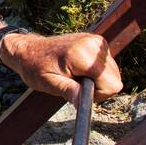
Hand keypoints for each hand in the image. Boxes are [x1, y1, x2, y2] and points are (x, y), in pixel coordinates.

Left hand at [1, 31, 122, 103]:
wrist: (30, 49)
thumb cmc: (35, 67)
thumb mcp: (48, 83)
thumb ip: (68, 91)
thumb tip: (82, 103)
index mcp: (81, 54)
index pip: (111, 84)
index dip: (98, 94)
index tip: (79, 91)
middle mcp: (93, 44)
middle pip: (115, 80)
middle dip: (98, 88)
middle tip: (75, 84)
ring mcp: (96, 41)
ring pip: (113, 74)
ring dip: (97, 80)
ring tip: (75, 75)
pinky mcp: (98, 42)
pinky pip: (108, 66)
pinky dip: (96, 72)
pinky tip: (79, 69)